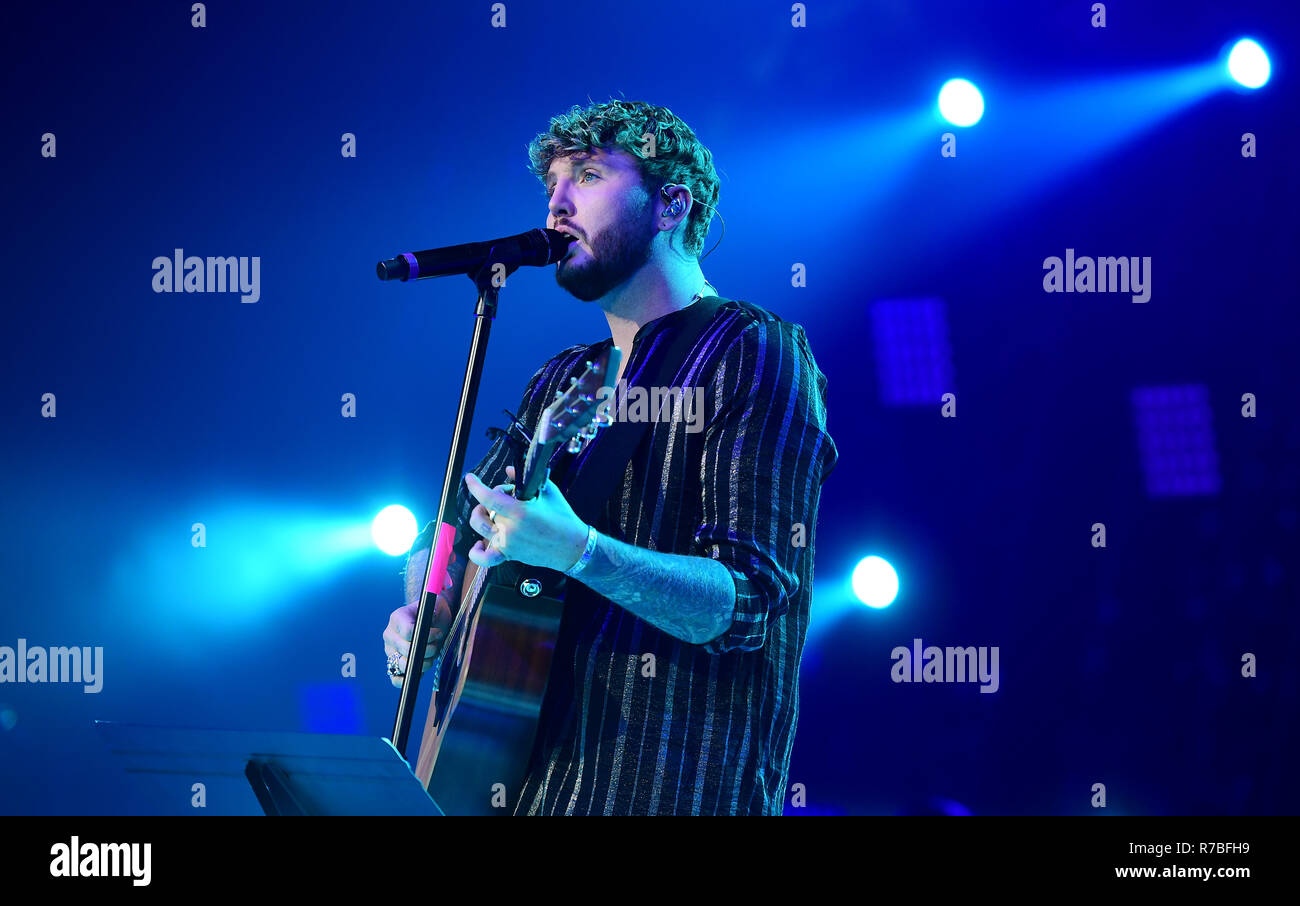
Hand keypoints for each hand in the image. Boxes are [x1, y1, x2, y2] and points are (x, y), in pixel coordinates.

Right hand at [383, 548, 456, 687]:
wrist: (430, 622)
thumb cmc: (436, 610)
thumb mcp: (438, 600)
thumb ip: (439, 585)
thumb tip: (450, 565)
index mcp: (397, 617)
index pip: (408, 632)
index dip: (427, 636)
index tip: (437, 633)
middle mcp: (389, 634)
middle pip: (406, 651)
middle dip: (427, 651)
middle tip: (437, 645)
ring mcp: (389, 651)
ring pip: (403, 665)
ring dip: (422, 664)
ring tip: (431, 655)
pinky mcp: (392, 664)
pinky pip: (394, 678)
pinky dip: (405, 679)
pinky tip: (418, 671)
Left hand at [464, 465, 589, 572]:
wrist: (573, 546)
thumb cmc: (563, 519)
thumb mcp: (548, 492)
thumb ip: (526, 479)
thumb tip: (510, 469)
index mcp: (519, 512)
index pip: (488, 497)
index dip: (475, 486)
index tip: (470, 478)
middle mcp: (510, 529)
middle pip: (486, 509)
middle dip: (492, 497)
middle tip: (506, 495)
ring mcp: (508, 543)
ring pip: (481, 528)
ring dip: (482, 516)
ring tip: (491, 512)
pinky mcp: (510, 555)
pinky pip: (486, 559)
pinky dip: (477, 554)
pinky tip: (477, 546)